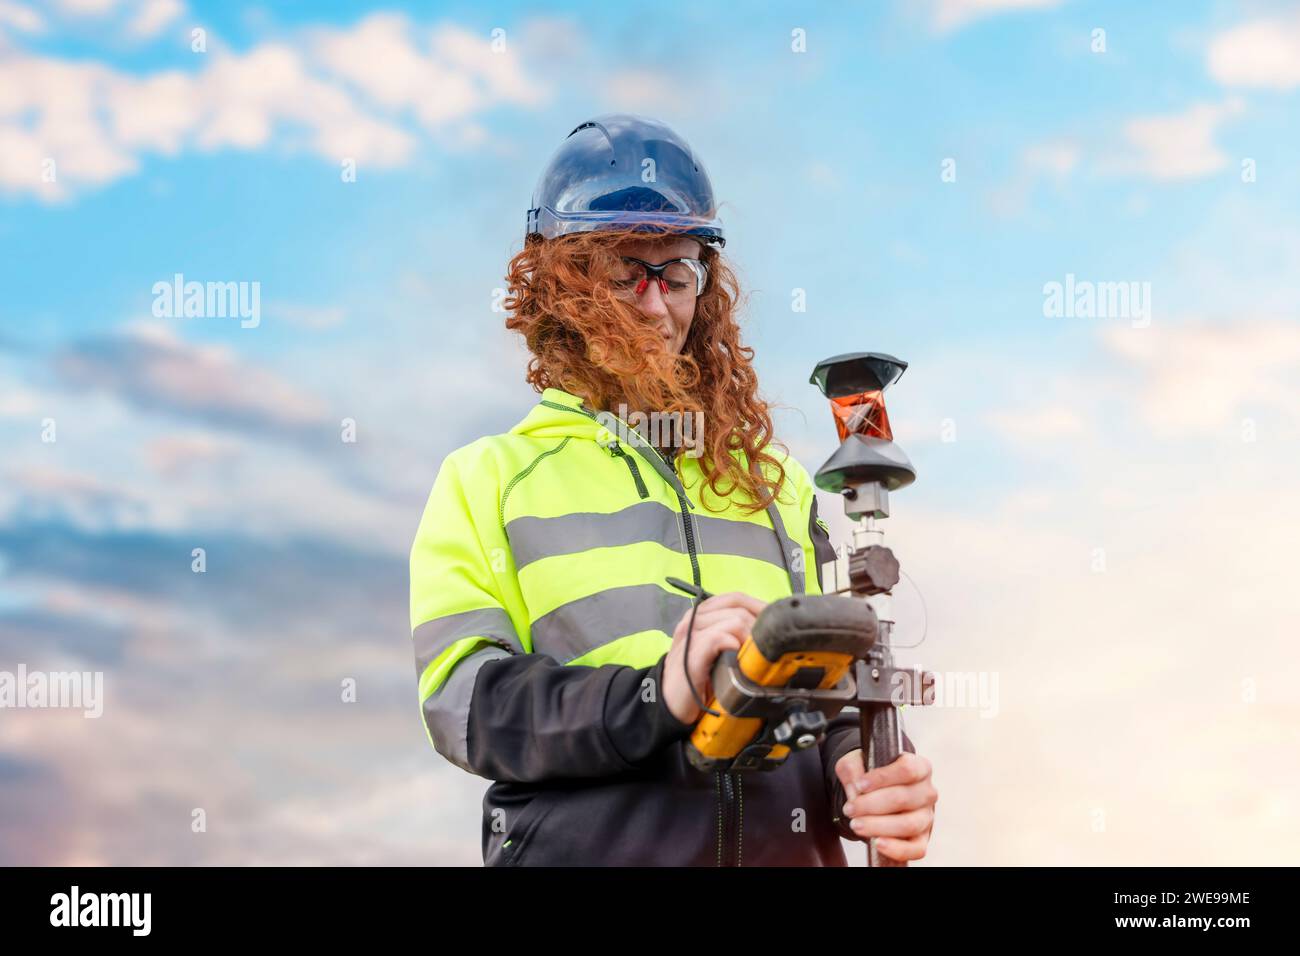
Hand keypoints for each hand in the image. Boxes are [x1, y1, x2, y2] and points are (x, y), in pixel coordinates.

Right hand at [662, 591, 766, 724]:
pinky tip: (737, 660)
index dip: (759, 608)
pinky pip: (719, 637)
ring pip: (733, 620)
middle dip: (758, 627)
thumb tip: (768, 628)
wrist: (672, 704)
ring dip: (749, 639)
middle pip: (738, 607)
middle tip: (764, 649)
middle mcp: (694, 619)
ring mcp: (690, 635)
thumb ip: (735, 634)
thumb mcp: (719, 650)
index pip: (736, 598)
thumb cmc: (699, 677)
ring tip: (752, 658)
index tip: (774, 627)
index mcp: (701, 615)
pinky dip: (734, 646)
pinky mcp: (691, 654)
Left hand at [835, 750, 936, 861]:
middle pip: (904, 798)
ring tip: (856, 825)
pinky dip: (897, 848)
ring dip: (879, 826)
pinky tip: (877, 843)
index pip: (907, 769)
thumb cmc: (869, 775)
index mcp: (919, 767)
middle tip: (850, 809)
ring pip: (909, 824)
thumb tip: (856, 792)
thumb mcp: (856, 762)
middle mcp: (927, 792)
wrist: (874, 793)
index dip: (882, 777)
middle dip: (872, 805)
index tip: (860, 785)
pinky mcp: (922, 839)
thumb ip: (853, 770)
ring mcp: (926, 817)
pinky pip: (916, 849)